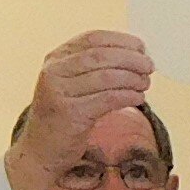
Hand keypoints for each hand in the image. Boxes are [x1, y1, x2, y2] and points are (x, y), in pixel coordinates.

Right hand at [9, 31, 154, 185]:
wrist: (40, 151)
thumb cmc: (63, 116)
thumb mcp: (71, 84)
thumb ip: (93, 68)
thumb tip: (135, 55)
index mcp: (55, 59)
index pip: (92, 38)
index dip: (121, 40)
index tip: (141, 47)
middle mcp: (54, 72)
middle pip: (101, 56)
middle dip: (131, 59)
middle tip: (149, 66)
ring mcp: (59, 93)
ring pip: (107, 77)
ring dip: (133, 79)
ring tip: (145, 83)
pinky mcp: (70, 114)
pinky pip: (108, 99)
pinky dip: (128, 96)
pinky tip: (138, 98)